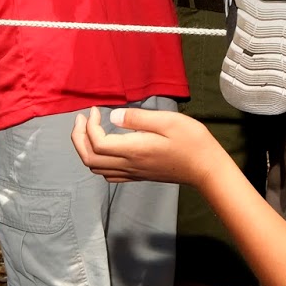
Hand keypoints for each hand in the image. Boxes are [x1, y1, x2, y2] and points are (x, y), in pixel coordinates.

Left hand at [72, 106, 224, 185]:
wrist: (206, 168)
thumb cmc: (192, 141)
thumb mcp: (168, 121)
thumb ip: (138, 118)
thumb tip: (113, 115)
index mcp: (134, 150)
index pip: (97, 142)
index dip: (89, 126)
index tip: (96, 109)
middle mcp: (129, 165)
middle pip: (89, 159)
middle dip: (79, 138)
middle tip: (83, 118)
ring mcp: (133, 173)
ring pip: (96, 169)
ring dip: (86, 149)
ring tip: (89, 130)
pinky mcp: (138, 176)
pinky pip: (109, 174)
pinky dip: (98, 161)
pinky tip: (105, 148)